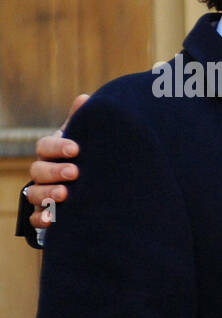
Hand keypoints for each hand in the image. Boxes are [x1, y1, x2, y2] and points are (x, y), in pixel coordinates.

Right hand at [25, 93, 88, 228]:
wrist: (91, 190)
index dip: (58, 146)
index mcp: (52, 153)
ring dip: (47, 193)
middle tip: (74, 173)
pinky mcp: (45, 215)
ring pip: (34, 194)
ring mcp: (41, 194)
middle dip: (54, 171)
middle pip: (38, 170)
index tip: (76, 149)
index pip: (46, 146)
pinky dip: (41, 219)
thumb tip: (85, 98)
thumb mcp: (85, 141)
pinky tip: (51, 219)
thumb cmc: (85, 159)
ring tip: (64, 195)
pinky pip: (36, 219)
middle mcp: (43, 173)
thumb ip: (83, 123)